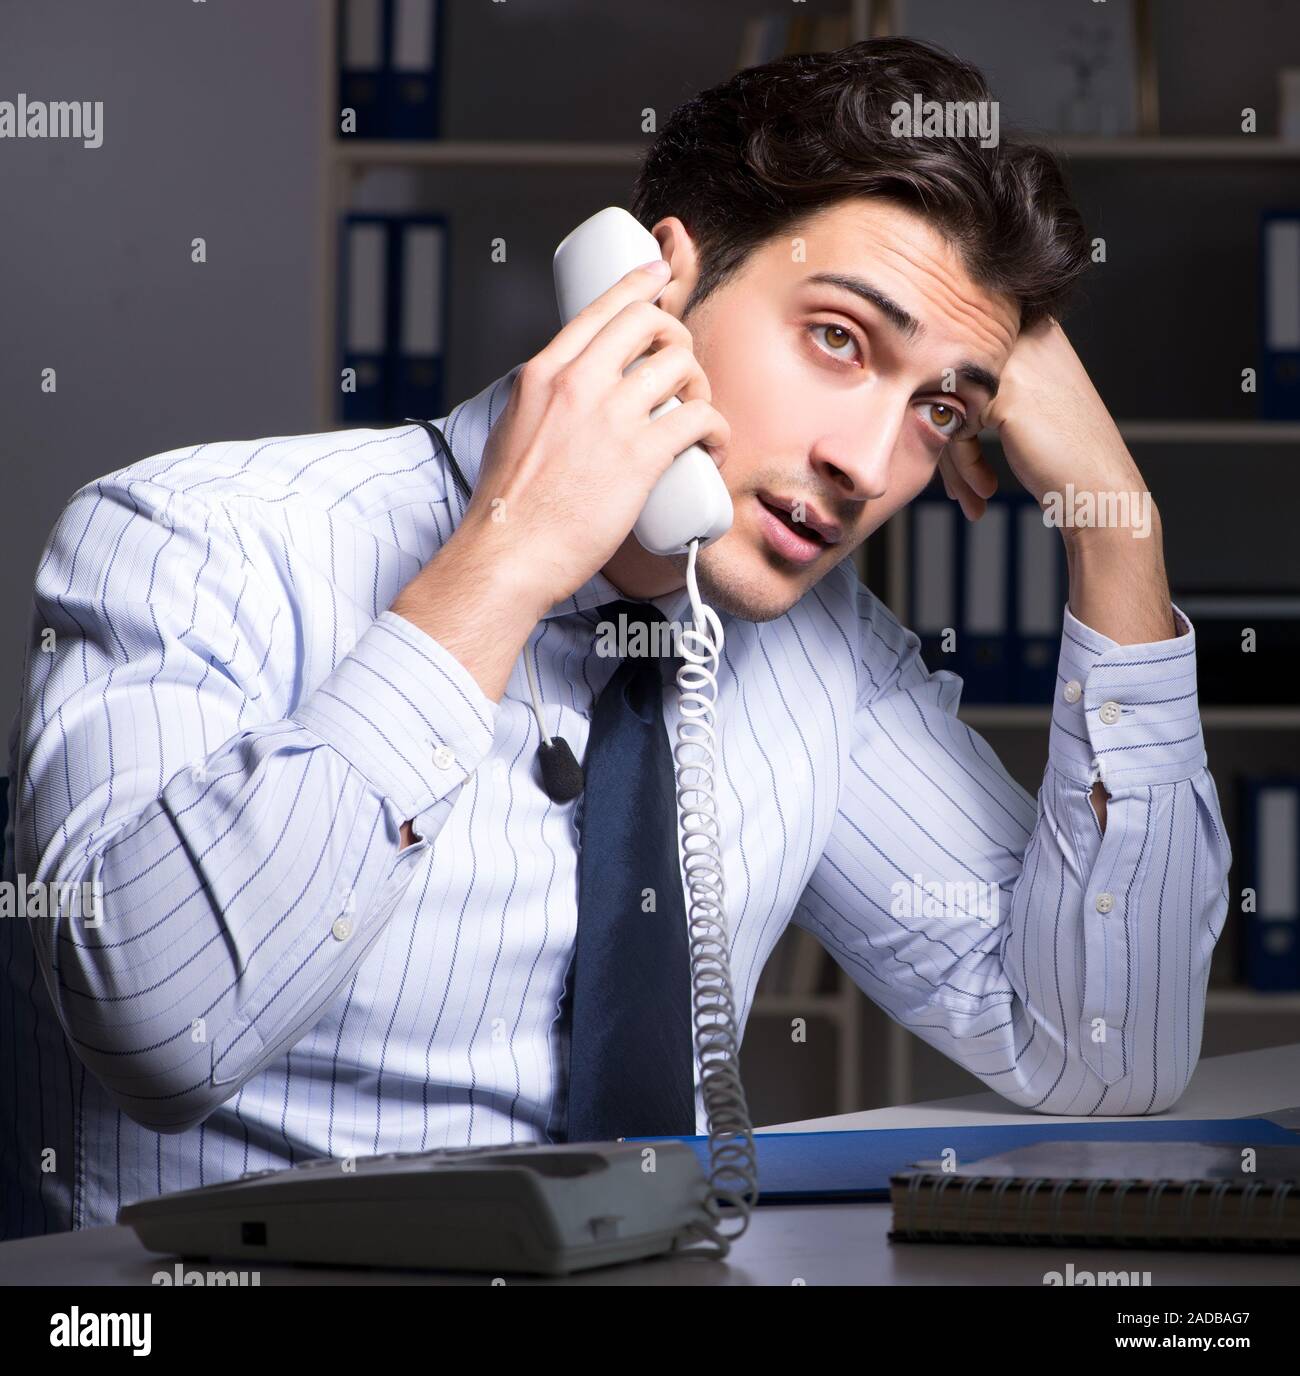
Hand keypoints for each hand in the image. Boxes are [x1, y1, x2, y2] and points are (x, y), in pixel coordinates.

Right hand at [442, 258, 729, 617]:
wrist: (508, 554)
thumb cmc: (507, 507)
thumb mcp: (511, 429)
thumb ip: (539, 403)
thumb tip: (562, 399)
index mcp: (543, 374)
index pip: (602, 309)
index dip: (639, 284)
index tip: (659, 277)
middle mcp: (577, 384)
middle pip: (649, 323)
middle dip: (676, 340)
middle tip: (681, 375)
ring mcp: (609, 418)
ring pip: (681, 366)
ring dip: (700, 387)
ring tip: (695, 419)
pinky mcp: (640, 456)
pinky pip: (700, 419)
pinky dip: (716, 432)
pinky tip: (710, 448)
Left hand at [935, 317, 1175, 649]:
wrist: (1100, 490)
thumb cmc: (1062, 455)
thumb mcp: (1023, 403)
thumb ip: (982, 382)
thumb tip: (917, 390)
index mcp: (1029, 325)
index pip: (962, 365)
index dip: (952, 414)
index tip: (956, 459)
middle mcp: (1021, 333)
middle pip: (950, 385)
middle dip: (946, 442)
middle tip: (958, 489)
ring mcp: (1012, 362)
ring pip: (948, 407)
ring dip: (953, 460)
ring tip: (967, 497)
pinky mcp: (1002, 396)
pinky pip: (953, 428)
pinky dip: (963, 466)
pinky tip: (981, 494)